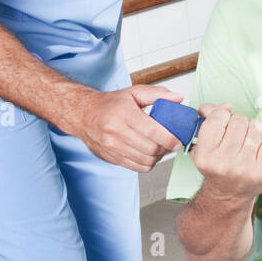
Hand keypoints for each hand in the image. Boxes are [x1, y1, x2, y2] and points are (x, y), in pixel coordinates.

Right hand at [65, 84, 184, 171]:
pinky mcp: (111, 158)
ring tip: (160, 148)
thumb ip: (157, 94)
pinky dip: (147, 163)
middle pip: (151, 149)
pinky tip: (148, 154)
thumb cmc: (110, 104)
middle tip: (170, 143)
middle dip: (165, 148)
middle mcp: (116, 131)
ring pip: (145, 161)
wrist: (84, 114)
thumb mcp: (133, 92)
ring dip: (158, 157)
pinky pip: (136, 167)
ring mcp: (112, 147)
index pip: (153, 131)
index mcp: (124, 113)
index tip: (178, 140)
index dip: (170, 139)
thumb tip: (178, 98)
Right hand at [192, 103, 261, 201]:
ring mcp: (245, 168)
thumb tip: (226, 106)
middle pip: (238, 120)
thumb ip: (210, 120)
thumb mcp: (202, 145)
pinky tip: (261, 140)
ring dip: (253, 127)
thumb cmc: (216, 168)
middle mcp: (224, 162)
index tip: (224, 120)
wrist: (227, 195)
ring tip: (249, 136)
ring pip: (255, 128)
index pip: (218, 118)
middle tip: (237, 131)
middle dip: (239, 122)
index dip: (223, 114)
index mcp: (205, 155)